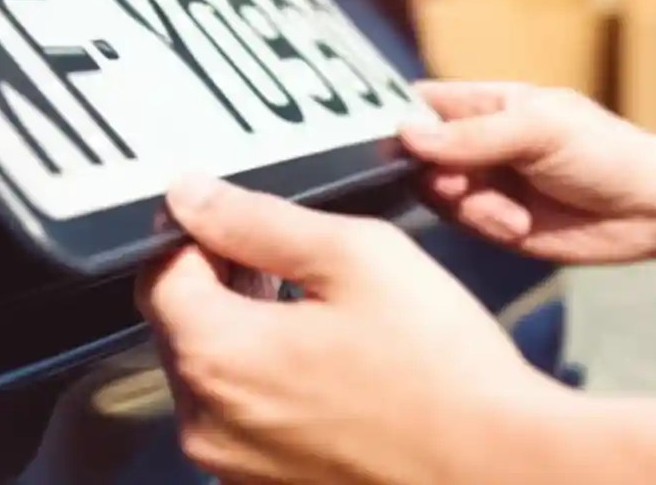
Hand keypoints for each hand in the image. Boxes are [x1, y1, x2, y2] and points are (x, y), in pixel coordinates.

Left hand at [136, 177, 572, 484]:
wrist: (497, 465)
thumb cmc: (439, 365)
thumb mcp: (356, 257)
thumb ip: (260, 221)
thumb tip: (190, 196)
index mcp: (217, 356)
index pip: (158, 273)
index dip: (197, 234)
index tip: (244, 219)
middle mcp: (208, 423)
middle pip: (182, 326)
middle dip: (223, 282)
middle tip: (294, 260)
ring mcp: (236, 467)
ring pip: (215, 374)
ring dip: (250, 333)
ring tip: (324, 312)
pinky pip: (247, 419)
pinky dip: (273, 384)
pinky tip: (334, 366)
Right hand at [400, 82, 655, 262]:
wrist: (649, 210)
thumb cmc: (605, 153)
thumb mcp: (538, 130)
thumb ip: (472, 135)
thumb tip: (407, 136)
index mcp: (487, 104)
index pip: (422, 102)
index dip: (396, 117)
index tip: (389, 140)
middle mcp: (477, 144)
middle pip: (417, 155)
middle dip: (434, 173)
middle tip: (459, 183)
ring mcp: (484, 185)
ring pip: (436, 194)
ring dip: (468, 204)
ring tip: (512, 211)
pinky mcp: (494, 224)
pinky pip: (462, 224)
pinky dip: (485, 225)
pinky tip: (520, 224)